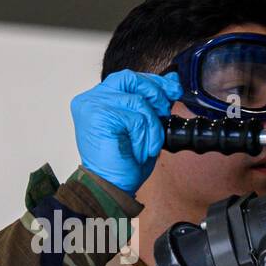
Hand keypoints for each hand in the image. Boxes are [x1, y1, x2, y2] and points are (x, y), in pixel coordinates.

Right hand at [71, 70, 183, 193]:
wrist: (110, 187)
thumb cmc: (122, 163)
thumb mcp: (143, 126)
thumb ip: (152, 102)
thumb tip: (172, 81)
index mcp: (98, 99)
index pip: (128, 79)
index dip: (154, 82)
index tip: (173, 89)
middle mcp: (91, 98)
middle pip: (130, 79)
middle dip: (155, 94)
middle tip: (164, 112)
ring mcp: (93, 105)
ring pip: (137, 101)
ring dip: (151, 126)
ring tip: (147, 145)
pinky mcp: (99, 115)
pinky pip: (135, 118)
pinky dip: (143, 136)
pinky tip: (138, 150)